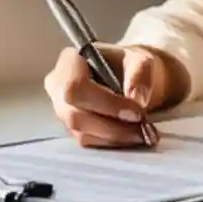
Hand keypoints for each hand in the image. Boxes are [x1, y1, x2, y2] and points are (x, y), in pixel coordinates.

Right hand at [43, 44, 170, 147]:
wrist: (130, 77)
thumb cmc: (129, 64)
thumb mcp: (141, 59)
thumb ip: (140, 73)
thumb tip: (137, 99)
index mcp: (70, 62)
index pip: (75, 87)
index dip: (105, 103)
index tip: (136, 111)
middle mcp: (59, 87)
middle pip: (75, 116)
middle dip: (112, 126)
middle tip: (143, 126)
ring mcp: (63, 110)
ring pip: (82, 133)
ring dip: (115, 136)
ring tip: (143, 132)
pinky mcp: (73, 129)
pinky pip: (89, 142)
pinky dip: (113, 142)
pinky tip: (132, 135)